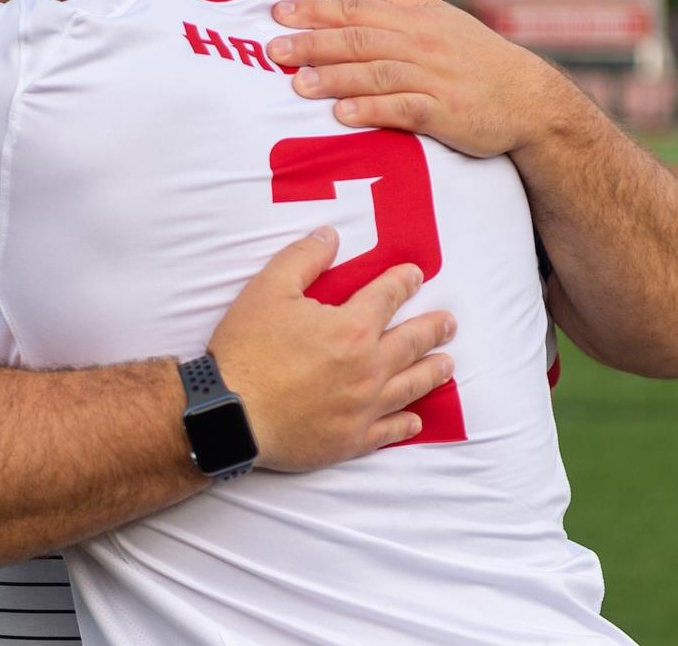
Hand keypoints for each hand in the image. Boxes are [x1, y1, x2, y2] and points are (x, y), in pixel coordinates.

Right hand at [209, 226, 455, 470]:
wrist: (228, 415)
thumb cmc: (247, 350)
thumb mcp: (268, 289)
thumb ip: (303, 258)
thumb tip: (330, 236)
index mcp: (351, 328)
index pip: (388, 297)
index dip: (403, 282)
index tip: (415, 276)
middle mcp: (368, 368)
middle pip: (411, 343)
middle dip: (433, 329)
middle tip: (449, 324)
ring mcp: (363, 408)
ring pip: (409, 387)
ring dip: (432, 372)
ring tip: (448, 365)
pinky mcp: (350, 440)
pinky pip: (388, 431)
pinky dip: (405, 424)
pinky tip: (415, 420)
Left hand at [268, 0, 573, 158]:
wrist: (528, 98)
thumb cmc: (475, 60)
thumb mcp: (441, 22)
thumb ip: (398, 8)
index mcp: (416, 19)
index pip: (357, 10)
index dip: (315, 11)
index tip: (277, 13)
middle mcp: (422, 44)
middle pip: (359, 40)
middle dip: (313, 43)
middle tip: (273, 49)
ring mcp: (434, 77)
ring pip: (376, 73)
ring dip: (335, 77)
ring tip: (298, 83)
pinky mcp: (444, 112)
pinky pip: (403, 109)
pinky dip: (372, 111)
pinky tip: (343, 115)